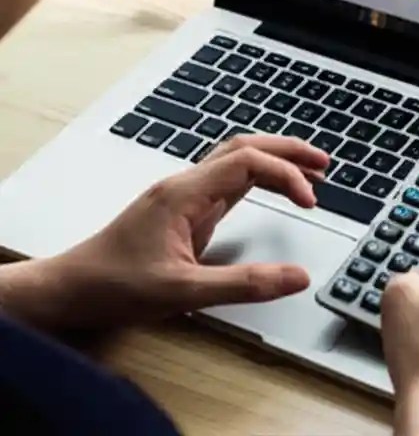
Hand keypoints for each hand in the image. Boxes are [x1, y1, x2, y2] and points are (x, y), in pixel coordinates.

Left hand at [0, 135, 327, 332]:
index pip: (248, 162)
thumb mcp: (184, 293)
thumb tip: (297, 276)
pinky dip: (259, 177)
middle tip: (325, 163)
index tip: (311, 201)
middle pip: (244, 147)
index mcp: (184, 194)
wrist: (70, 289)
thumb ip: (244, 284)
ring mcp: (182, 196)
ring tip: (310, 173)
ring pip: (236, 159)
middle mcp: (184, 186)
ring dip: (274, 160)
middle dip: (288, 150)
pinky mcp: (182, 209)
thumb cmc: (114, 287)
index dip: (287, 175)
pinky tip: (273, 189)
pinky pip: (228, 179)